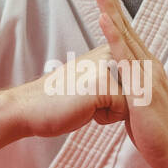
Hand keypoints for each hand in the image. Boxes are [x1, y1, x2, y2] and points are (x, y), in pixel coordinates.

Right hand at [5, 42, 128, 139]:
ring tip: (85, 104)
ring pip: (131, 101)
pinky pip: (123, 110)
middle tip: (86, 100)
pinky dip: (105, 118)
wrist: (30, 108)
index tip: (91, 93)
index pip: (134, 81)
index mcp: (108, 49)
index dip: (116, 97)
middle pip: (135, 91)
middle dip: (115, 105)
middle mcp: (109, 53)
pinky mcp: (104, 83)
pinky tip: (84, 109)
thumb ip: (115, 77)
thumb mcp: (91, 80)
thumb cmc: (60, 100)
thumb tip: (137, 86)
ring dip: (110, 112)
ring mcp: (107, 66)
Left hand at [91, 0, 167, 167]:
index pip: (125, 31)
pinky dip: (114, 34)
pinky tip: (104, 18)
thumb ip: (127, 92)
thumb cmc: (157, 134)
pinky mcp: (142, 86)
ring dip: (109, 6)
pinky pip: (125, 56)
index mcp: (146, 67)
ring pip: (124, 32)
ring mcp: (146, 72)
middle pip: (125, 22)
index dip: (112, 8)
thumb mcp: (138, 107)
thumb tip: (117, 91)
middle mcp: (148, 63)